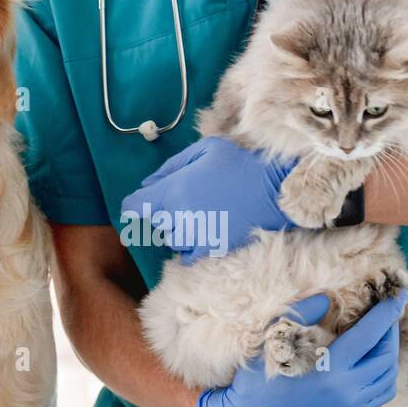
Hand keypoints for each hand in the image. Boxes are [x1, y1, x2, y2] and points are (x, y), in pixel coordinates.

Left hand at [121, 137, 294, 263]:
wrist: (273, 189)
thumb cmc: (238, 164)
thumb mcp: (204, 150)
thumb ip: (171, 166)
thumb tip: (147, 184)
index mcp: (173, 190)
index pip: (134, 206)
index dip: (135, 204)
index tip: (142, 203)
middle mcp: (178, 216)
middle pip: (156, 222)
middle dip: (165, 212)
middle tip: (189, 200)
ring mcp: (194, 235)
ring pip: (171, 239)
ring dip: (180, 230)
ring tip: (201, 215)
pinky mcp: (210, 249)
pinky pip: (187, 256)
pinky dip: (191, 247)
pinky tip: (204, 233)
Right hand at [197, 292, 407, 406]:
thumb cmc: (256, 382)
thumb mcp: (274, 341)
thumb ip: (303, 314)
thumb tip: (328, 297)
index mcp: (331, 371)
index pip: (370, 334)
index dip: (387, 311)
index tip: (400, 292)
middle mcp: (347, 392)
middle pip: (386, 354)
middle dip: (391, 328)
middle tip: (388, 308)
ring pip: (389, 376)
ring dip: (391, 351)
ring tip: (383, 331)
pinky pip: (381, 393)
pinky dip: (386, 372)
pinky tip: (376, 358)